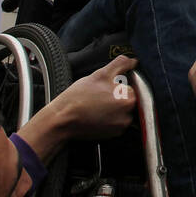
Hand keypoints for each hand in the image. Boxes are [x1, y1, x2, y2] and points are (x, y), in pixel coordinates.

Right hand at [16, 54, 137, 162]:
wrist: (62, 119)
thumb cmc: (79, 97)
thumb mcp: (100, 74)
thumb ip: (121, 64)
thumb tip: (133, 61)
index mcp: (128, 99)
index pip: (131, 87)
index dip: (117, 84)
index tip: (105, 87)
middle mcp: (128, 116)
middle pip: (127, 99)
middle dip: (115, 95)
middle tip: (98, 95)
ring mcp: (120, 127)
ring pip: (121, 110)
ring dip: (112, 106)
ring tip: (95, 104)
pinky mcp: (112, 135)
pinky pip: (115, 121)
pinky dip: (108, 117)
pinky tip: (95, 113)